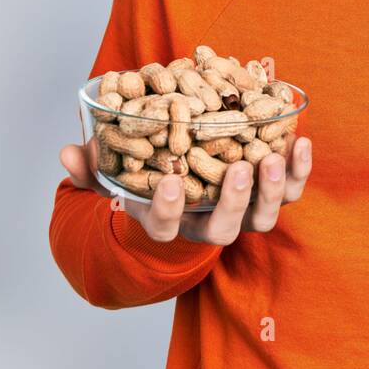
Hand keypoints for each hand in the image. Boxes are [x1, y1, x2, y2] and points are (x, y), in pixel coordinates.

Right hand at [59, 135, 311, 244]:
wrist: (187, 187)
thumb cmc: (147, 178)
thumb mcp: (114, 174)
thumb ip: (92, 167)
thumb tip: (68, 153)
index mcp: (169, 222)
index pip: (165, 228)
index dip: (167, 210)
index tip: (167, 182)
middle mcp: (208, 224)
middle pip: (225, 228)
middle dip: (234, 200)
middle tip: (240, 168)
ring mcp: (243, 213)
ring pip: (263, 215)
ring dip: (271, 188)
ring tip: (274, 156)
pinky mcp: (269, 196)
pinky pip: (289, 191)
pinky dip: (298, 169)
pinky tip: (300, 140)